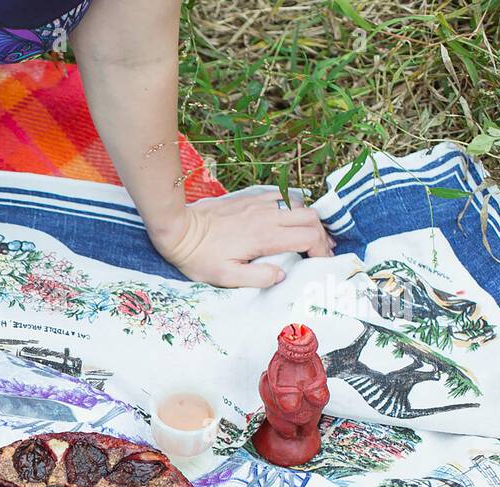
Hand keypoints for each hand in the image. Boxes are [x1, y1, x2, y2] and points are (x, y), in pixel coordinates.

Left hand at [148, 191, 333, 287]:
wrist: (179, 230)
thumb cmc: (200, 257)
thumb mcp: (225, 277)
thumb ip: (257, 277)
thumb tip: (282, 274)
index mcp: (264, 236)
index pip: (308, 237)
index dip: (320, 251)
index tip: (320, 262)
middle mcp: (266, 215)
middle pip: (310, 217)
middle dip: (321, 234)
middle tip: (318, 250)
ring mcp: (258, 203)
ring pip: (298, 204)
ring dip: (308, 219)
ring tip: (308, 235)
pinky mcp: (250, 197)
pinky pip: (281, 195)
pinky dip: (293, 206)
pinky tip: (289, 218)